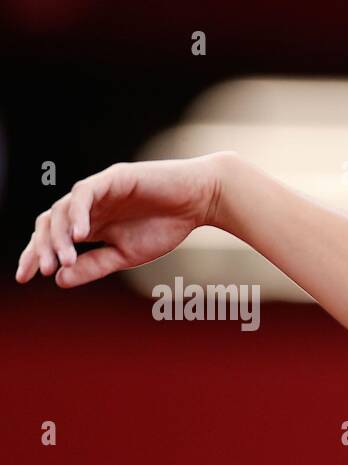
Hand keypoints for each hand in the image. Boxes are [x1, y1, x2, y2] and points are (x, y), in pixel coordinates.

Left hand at [15, 153, 231, 287]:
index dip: (37, 254)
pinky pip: (85, 194)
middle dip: (41, 247)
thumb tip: (59, 280)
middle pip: (49, 223)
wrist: (199, 201)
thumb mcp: (126, 255)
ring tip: (64, 259)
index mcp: (90, 224)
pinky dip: (78, 214)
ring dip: (60, 236)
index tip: (26, 277)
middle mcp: (88, 206)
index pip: (53, 238)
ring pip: (62, 210)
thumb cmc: (167, 226)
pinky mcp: (111, 178)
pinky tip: (79, 235)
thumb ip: (95, 265)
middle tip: (43, 270)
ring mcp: (97, 190)